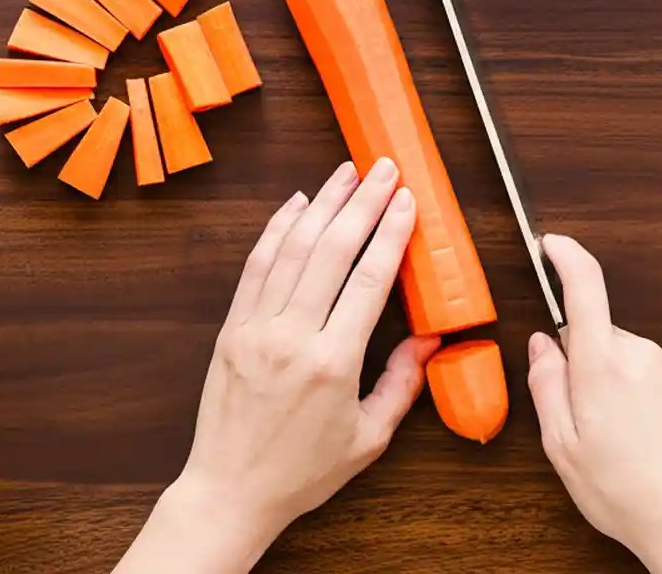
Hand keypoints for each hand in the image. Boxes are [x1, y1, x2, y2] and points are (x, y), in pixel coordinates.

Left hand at [114, 159, 439, 573]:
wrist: (231, 490)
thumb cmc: (303, 471)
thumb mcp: (368, 438)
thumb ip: (402, 384)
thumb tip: (430, 339)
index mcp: (333, 364)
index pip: (369, 279)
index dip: (390, 232)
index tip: (405, 202)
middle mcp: (292, 337)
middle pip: (332, 251)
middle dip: (362, 203)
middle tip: (383, 170)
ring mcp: (256, 329)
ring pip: (292, 249)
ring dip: (321, 205)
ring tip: (345, 173)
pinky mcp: (231, 329)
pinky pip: (256, 267)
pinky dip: (276, 230)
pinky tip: (297, 205)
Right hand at [527, 234, 661, 573]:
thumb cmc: (622, 492)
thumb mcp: (560, 444)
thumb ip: (545, 384)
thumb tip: (542, 344)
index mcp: (602, 365)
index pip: (584, 286)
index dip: (565, 255)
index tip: (550, 243)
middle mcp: (641, 355)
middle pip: (594, 334)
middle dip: (578, 363)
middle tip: (576, 419)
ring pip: (619, 357)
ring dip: (607, 384)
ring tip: (612, 439)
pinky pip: (645, 376)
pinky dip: (633, 397)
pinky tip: (637, 439)